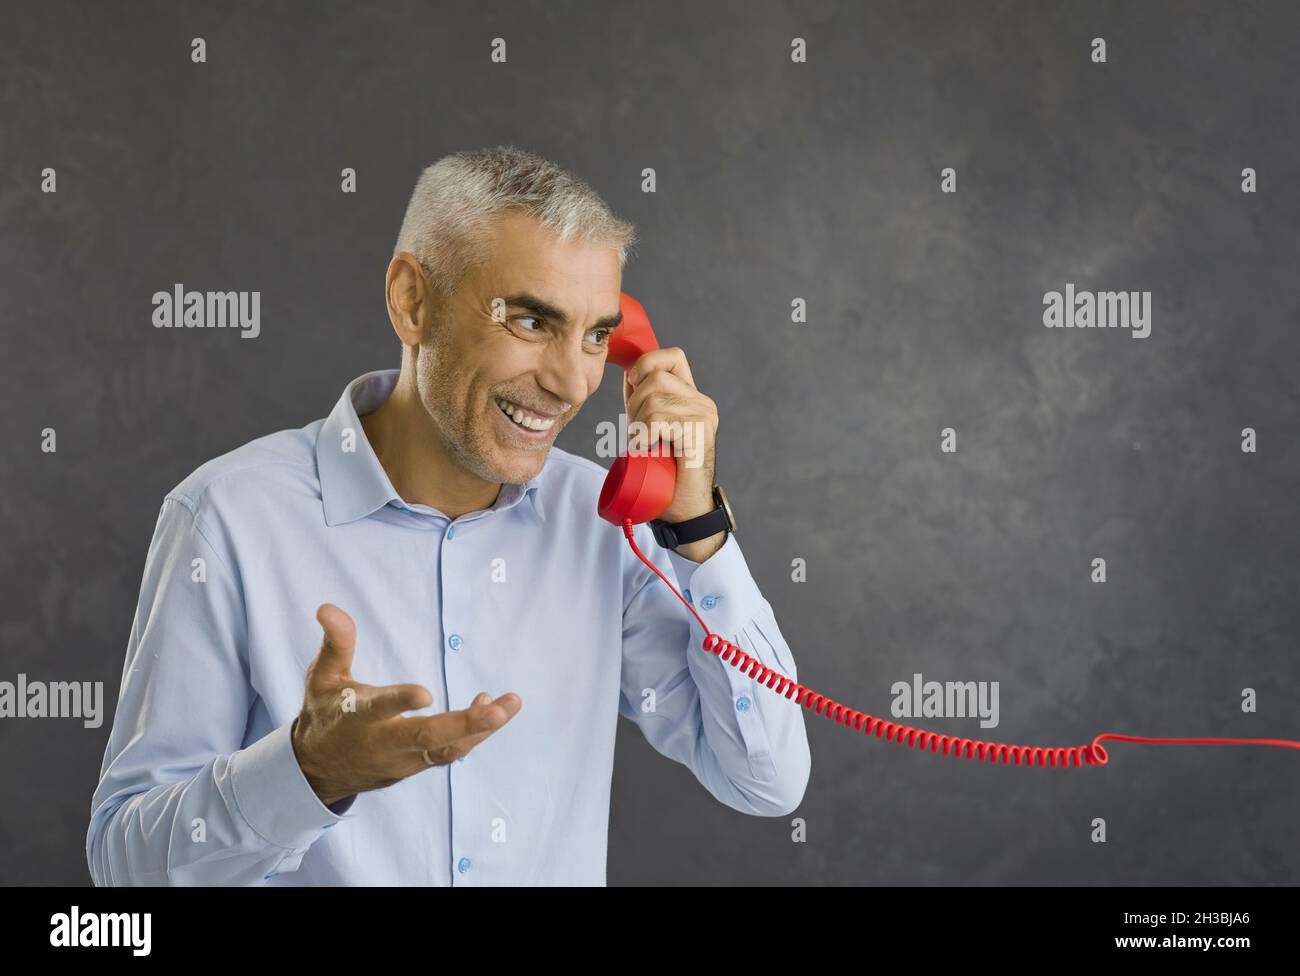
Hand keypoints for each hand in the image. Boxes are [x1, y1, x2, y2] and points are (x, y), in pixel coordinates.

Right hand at [291, 603, 521, 805]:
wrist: (318, 771)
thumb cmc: (324, 714)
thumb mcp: (321, 678)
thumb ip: (336, 643)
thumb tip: (327, 607)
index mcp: (358, 716)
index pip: (380, 709)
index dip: (401, 701)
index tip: (426, 694)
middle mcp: (383, 743)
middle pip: (426, 737)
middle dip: (464, 724)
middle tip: (498, 710)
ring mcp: (402, 760)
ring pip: (446, 749)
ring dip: (482, 729)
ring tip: (512, 703)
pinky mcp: (415, 767)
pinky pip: (449, 752)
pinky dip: (473, 733)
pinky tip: (491, 707)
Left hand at [624, 347, 723, 561]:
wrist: (685, 509)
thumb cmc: (665, 473)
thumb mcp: (650, 428)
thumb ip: (644, 401)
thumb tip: (629, 373)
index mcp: (693, 397)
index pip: (671, 356)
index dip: (646, 364)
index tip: (633, 388)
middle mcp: (702, 403)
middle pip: (654, 377)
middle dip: (634, 403)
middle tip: (639, 431)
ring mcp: (703, 417)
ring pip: (653, 398)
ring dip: (638, 423)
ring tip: (646, 444)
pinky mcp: (699, 433)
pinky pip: (658, 419)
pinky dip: (644, 435)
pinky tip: (648, 450)